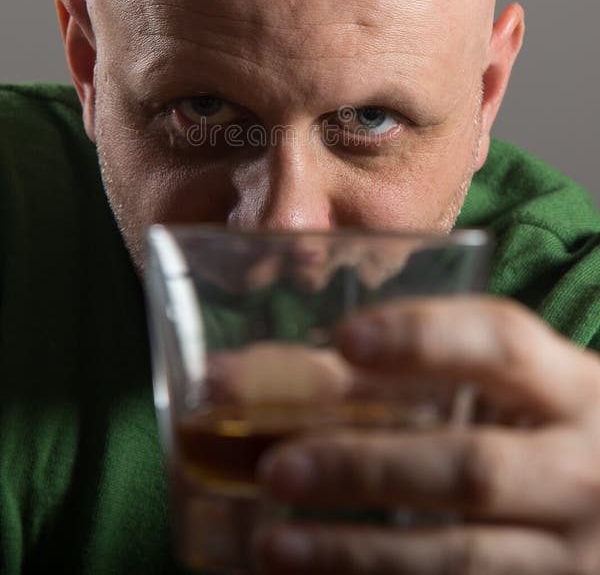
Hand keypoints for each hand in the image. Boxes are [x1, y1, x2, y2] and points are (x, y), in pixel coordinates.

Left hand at [254, 297, 599, 573]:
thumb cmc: (547, 428)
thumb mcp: (515, 390)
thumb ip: (421, 373)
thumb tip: (284, 373)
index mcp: (573, 387)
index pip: (502, 344)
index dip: (423, 336)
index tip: (344, 339)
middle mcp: (581, 469)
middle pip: (471, 468)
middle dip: (366, 467)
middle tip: (277, 468)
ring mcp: (572, 551)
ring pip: (460, 556)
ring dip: (357, 552)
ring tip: (273, 543)